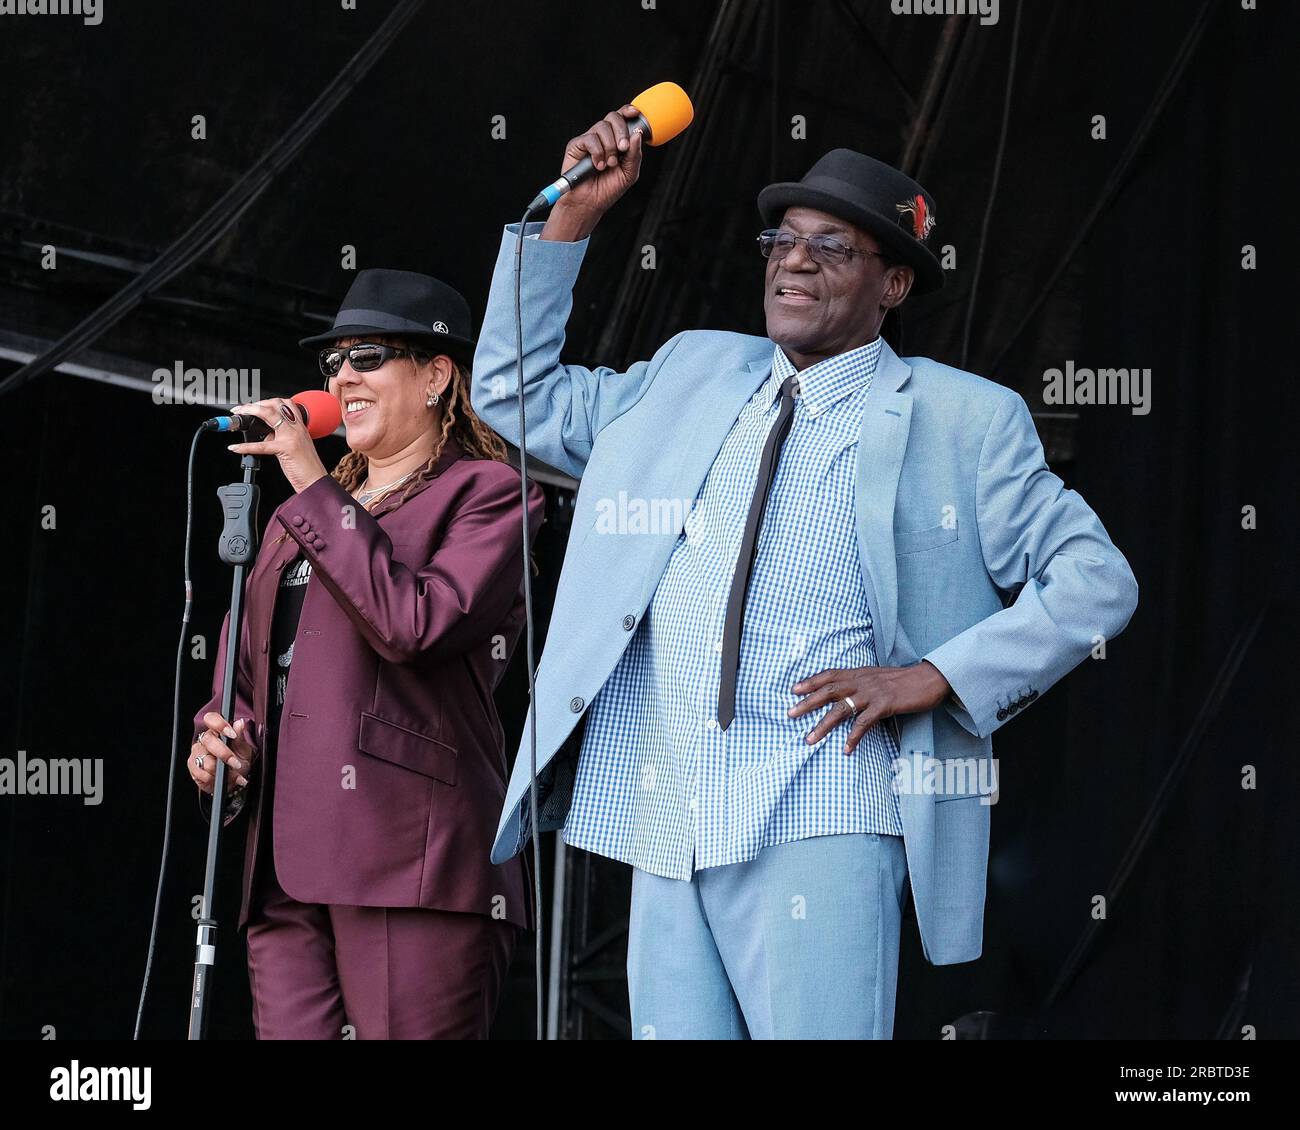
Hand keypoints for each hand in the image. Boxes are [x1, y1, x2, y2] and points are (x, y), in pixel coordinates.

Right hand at [189, 713, 255, 795]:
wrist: (232, 779)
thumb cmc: (238, 761)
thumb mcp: (243, 749)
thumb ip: (240, 736)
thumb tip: (240, 722)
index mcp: (217, 731)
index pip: (211, 719)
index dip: (219, 724)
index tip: (231, 734)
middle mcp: (204, 740)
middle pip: (209, 741)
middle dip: (224, 754)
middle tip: (236, 763)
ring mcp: (197, 753)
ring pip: (206, 760)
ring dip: (222, 770)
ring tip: (232, 775)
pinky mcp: (192, 766)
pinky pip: (202, 773)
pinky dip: (214, 778)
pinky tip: (221, 778)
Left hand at [226, 397, 328, 492]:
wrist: (316, 481)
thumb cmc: (307, 467)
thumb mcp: (294, 447)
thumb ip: (280, 438)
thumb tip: (265, 436)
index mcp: (299, 426)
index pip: (284, 404)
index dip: (266, 401)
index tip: (253, 405)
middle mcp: (296, 428)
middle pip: (275, 404)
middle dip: (255, 403)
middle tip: (241, 409)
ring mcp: (291, 437)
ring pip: (269, 414)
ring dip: (250, 411)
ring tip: (238, 416)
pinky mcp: (286, 449)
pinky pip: (261, 445)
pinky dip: (245, 446)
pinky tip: (235, 447)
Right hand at [541, 105, 644, 241]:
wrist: (590, 202)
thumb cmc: (609, 189)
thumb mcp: (629, 173)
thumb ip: (635, 154)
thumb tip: (637, 133)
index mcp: (617, 140)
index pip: (622, 118)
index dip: (628, 111)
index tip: (636, 114)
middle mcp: (603, 137)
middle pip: (613, 117)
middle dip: (621, 131)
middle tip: (622, 149)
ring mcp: (590, 139)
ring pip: (602, 127)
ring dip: (609, 147)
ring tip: (608, 165)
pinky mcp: (576, 145)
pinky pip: (590, 138)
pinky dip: (597, 152)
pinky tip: (597, 165)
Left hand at [788, 661, 951, 753]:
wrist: (929, 678)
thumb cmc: (902, 680)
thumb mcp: (877, 677)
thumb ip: (860, 682)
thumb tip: (845, 693)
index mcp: (858, 673)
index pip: (829, 674)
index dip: (810, 681)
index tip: (793, 690)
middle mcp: (861, 680)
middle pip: (828, 691)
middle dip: (807, 703)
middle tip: (790, 714)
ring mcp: (872, 693)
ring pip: (841, 709)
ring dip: (823, 725)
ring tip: (809, 739)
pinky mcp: (885, 705)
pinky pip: (864, 723)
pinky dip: (853, 737)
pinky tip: (845, 749)